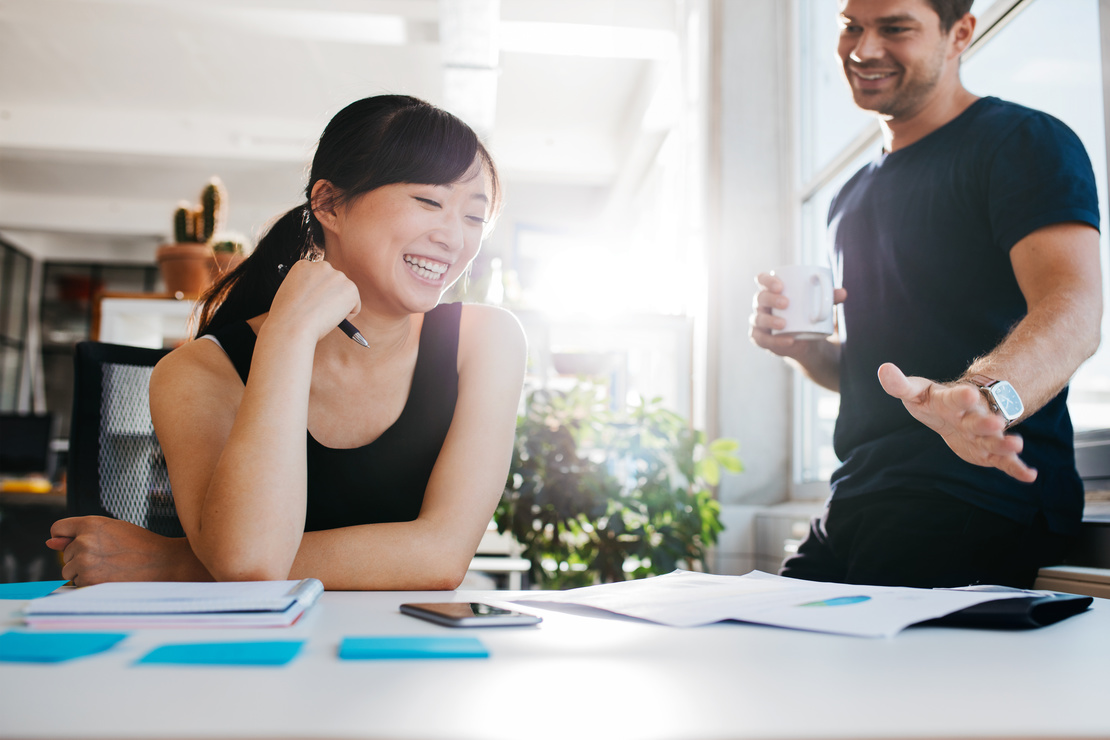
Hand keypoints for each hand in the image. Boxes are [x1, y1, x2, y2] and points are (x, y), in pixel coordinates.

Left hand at [46, 516, 203, 585]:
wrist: (164, 562)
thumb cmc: (140, 545)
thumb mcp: (112, 530)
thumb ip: (78, 535)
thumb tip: (49, 543)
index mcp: (91, 523)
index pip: (57, 528)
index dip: (63, 537)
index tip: (73, 543)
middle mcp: (84, 541)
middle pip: (65, 555)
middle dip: (81, 559)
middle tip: (110, 557)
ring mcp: (85, 562)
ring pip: (70, 572)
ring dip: (84, 573)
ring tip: (111, 568)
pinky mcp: (89, 580)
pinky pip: (78, 585)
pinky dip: (91, 584)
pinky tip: (111, 578)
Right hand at [269, 259, 361, 343]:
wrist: (292, 326)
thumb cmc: (285, 319)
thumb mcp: (288, 297)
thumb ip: (303, 291)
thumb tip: (317, 301)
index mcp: (303, 265)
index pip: (317, 277)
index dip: (316, 294)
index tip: (314, 304)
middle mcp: (322, 266)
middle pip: (333, 283)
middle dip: (331, 297)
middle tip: (324, 314)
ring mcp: (338, 276)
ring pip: (344, 295)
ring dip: (338, 307)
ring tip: (324, 318)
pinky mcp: (351, 288)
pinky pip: (355, 306)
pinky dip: (348, 317)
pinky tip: (333, 321)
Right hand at [749, 272, 846, 358]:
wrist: (805, 340)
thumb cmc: (808, 314)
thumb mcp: (819, 305)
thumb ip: (830, 298)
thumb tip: (843, 292)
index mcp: (772, 291)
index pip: (762, 280)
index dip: (767, 280)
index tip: (780, 285)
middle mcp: (762, 305)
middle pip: (760, 297)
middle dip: (771, 299)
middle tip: (786, 303)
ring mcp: (759, 321)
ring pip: (758, 319)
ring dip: (769, 320)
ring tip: (784, 324)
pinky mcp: (761, 338)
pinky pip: (762, 339)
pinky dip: (774, 341)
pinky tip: (787, 340)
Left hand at [877, 363, 1036, 482]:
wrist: (957, 413)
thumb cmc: (934, 402)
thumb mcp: (916, 393)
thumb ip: (900, 385)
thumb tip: (883, 369)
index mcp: (953, 402)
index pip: (956, 398)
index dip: (960, 396)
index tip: (966, 393)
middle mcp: (972, 418)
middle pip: (979, 421)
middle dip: (986, 422)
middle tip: (994, 423)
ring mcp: (982, 436)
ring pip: (995, 441)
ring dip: (1005, 444)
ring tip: (1017, 445)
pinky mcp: (988, 453)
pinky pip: (1004, 462)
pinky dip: (1017, 468)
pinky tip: (1030, 476)